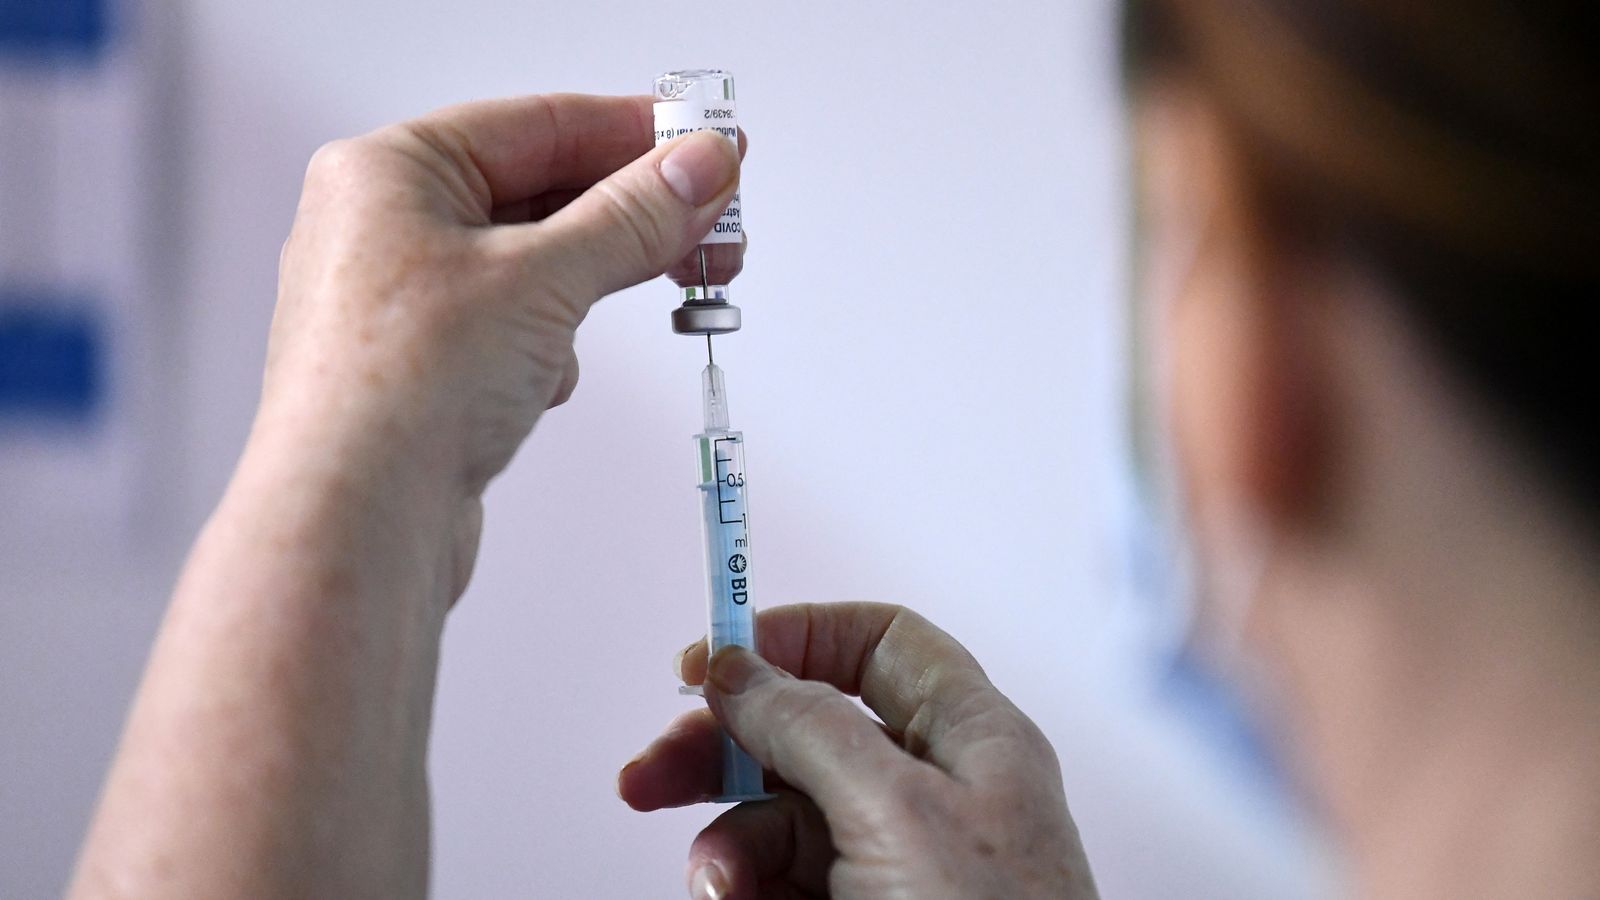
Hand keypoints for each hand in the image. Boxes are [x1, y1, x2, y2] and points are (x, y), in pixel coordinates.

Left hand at [259, 94, 740, 596]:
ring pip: (534, 263)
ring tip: (667, 286)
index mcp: (389, 172)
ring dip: (599, 278)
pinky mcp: (427, 368)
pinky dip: (554, 340)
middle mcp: (386, 228)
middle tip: (716, 223)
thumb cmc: (396, 392)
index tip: (708, 145)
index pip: (539, 124)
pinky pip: (515, 324)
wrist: (352, 526)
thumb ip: (632, 216)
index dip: (635, 133)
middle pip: (541, 191)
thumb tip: (699, 167)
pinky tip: (555, 376)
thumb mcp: (541, 279)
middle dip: (634, 213)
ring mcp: (403, 302)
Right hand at [619, 603, 1098, 899]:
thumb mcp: (895, 811)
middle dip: (723, 749)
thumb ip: (810, 727)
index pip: (881, 644)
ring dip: (727, 846)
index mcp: (971, 738)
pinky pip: (781, 882)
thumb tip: (742, 667)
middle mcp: (935, 791)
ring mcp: (898, 862)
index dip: (797, 638)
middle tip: (649, 774)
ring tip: (713, 888)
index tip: (714, 659)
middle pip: (807, 731)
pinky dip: (743, 891)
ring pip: (781, 818)